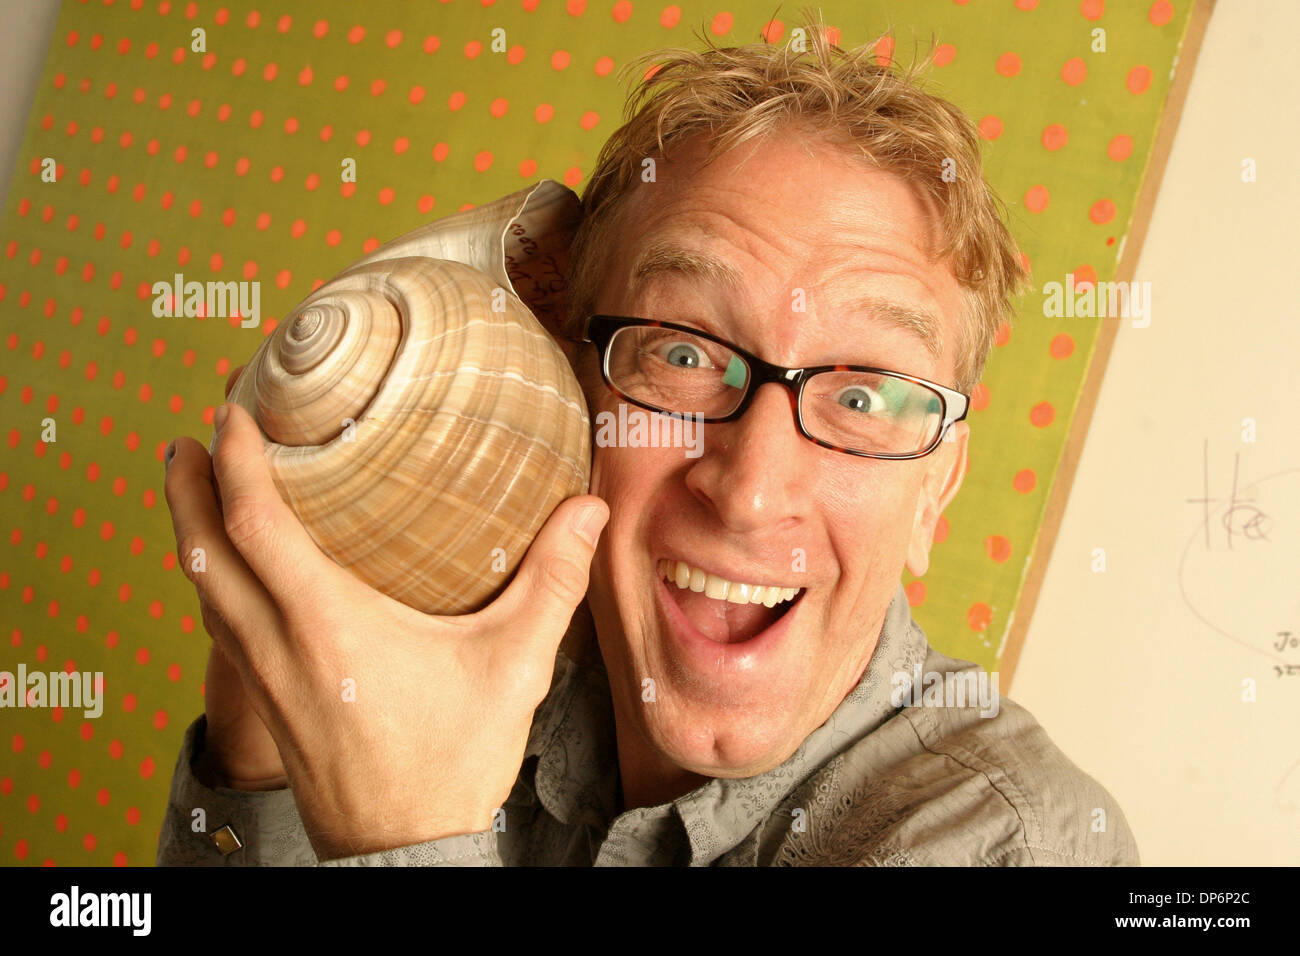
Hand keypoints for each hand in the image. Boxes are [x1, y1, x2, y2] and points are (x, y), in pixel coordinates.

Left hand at [164, 396, 606, 859]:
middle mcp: (278, 646)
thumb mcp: (514, 668)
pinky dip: (209, 578)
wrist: (406, 850)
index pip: (256, 526)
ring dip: (190, 529)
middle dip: (188, 486)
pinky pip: (217, 624)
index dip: (236, 461)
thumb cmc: (453, 762)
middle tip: (193, 434)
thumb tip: (586, 512)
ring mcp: (263, 678)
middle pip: (203, 552)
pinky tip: (227, 569)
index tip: (234, 411)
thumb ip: (552, 584)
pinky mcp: (266, 701)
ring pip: (201, 590)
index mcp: (327, 626)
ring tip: (194, 484)